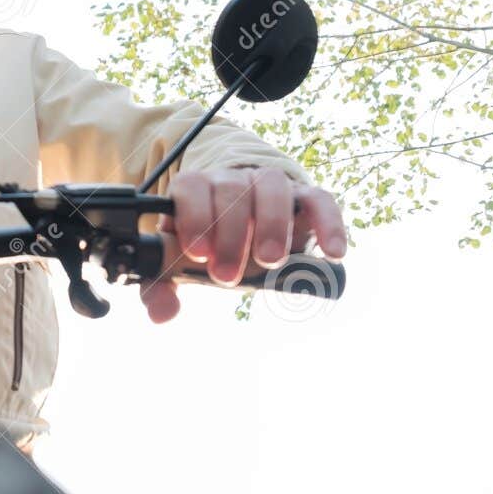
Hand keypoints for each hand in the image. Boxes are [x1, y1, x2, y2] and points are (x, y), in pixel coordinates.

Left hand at [139, 167, 345, 323]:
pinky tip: (332, 252)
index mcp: (195, 191)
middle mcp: (231, 180)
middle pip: (231, 189)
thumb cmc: (207, 246)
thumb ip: (160, 288)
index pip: (191, 186)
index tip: (199, 252)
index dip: (194, 216)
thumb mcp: (178, 265)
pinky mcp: (304, 197)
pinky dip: (328, 223)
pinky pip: (319, 199)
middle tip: (226, 274)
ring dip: (271, 223)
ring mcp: (268, 185)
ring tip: (269, 261)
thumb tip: (161, 313)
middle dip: (230, 233)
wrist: (243, 229)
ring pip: (271, 186)